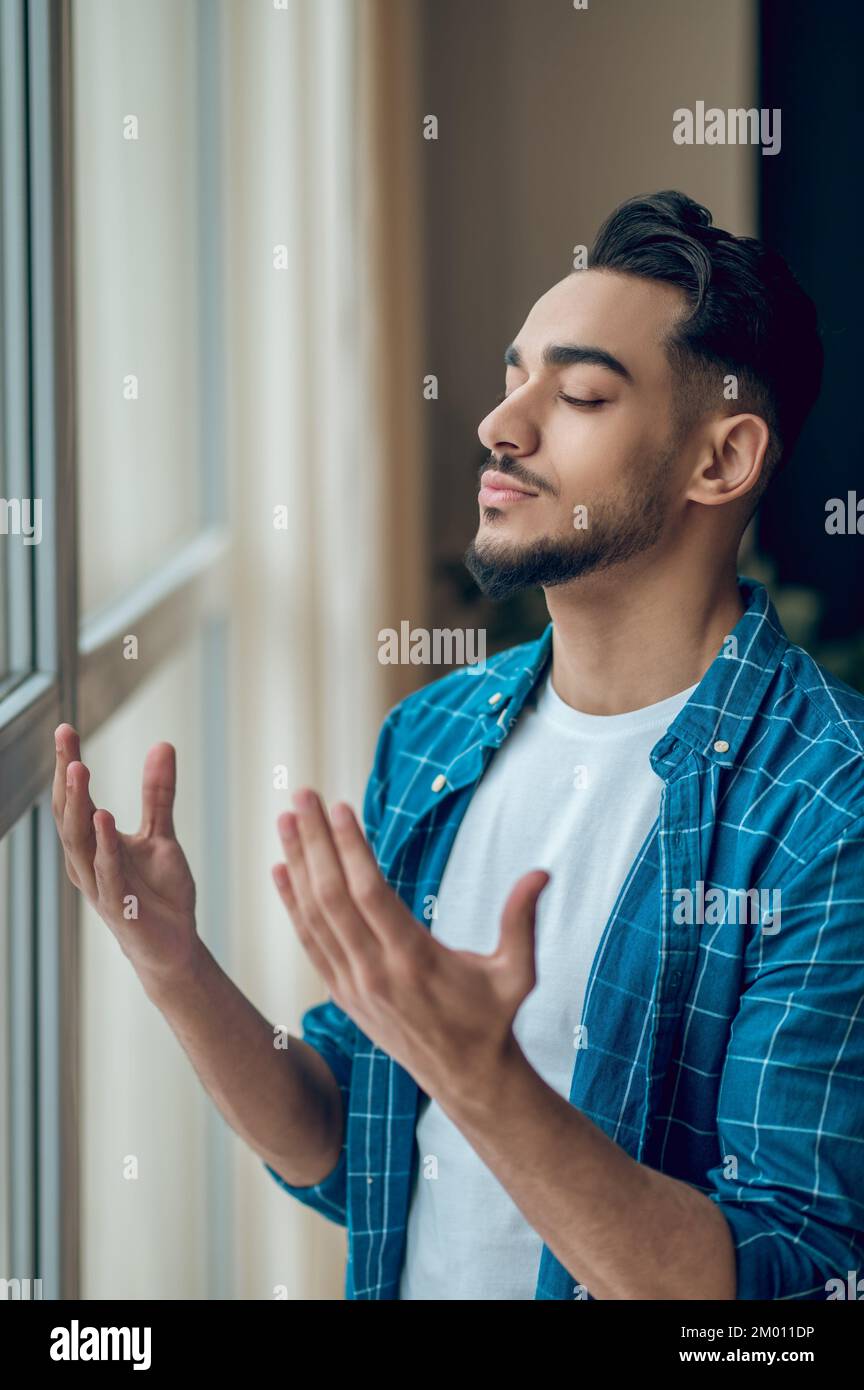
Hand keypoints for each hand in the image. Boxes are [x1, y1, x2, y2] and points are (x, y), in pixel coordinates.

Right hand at [52, 723, 198, 987]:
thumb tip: (162, 745)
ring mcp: (100, 885)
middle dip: (66, 776)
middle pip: (68, 814)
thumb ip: (158, 794)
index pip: (73, 799)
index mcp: (91, 845)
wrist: (174, 945)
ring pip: (80, 842)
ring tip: (79, 770)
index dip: (68, 765)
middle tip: (67, 740)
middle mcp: (86, 863)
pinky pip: (108, 872)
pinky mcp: (120, 906)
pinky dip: (105, 845)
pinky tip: (104, 818)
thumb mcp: (161, 836)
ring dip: (79, 805)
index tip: (65, 729)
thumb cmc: (158, 893)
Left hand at [271, 788, 548, 1104]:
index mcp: (414, 960)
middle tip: (302, 794)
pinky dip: (291, 904)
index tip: (340, 806)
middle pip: (331, 896)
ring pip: (313, 915)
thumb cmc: (492, 1018)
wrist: (465, 1079)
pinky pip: (308, 940)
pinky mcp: (342, 993)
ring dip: (297, 863)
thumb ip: (522, 921)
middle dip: (314, 841)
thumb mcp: (517, 972)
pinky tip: (280, 870)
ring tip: (287, 819)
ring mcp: (352, 984)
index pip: (369, 893)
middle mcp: (374, 971)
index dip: (350, 848)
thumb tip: (542, 872)